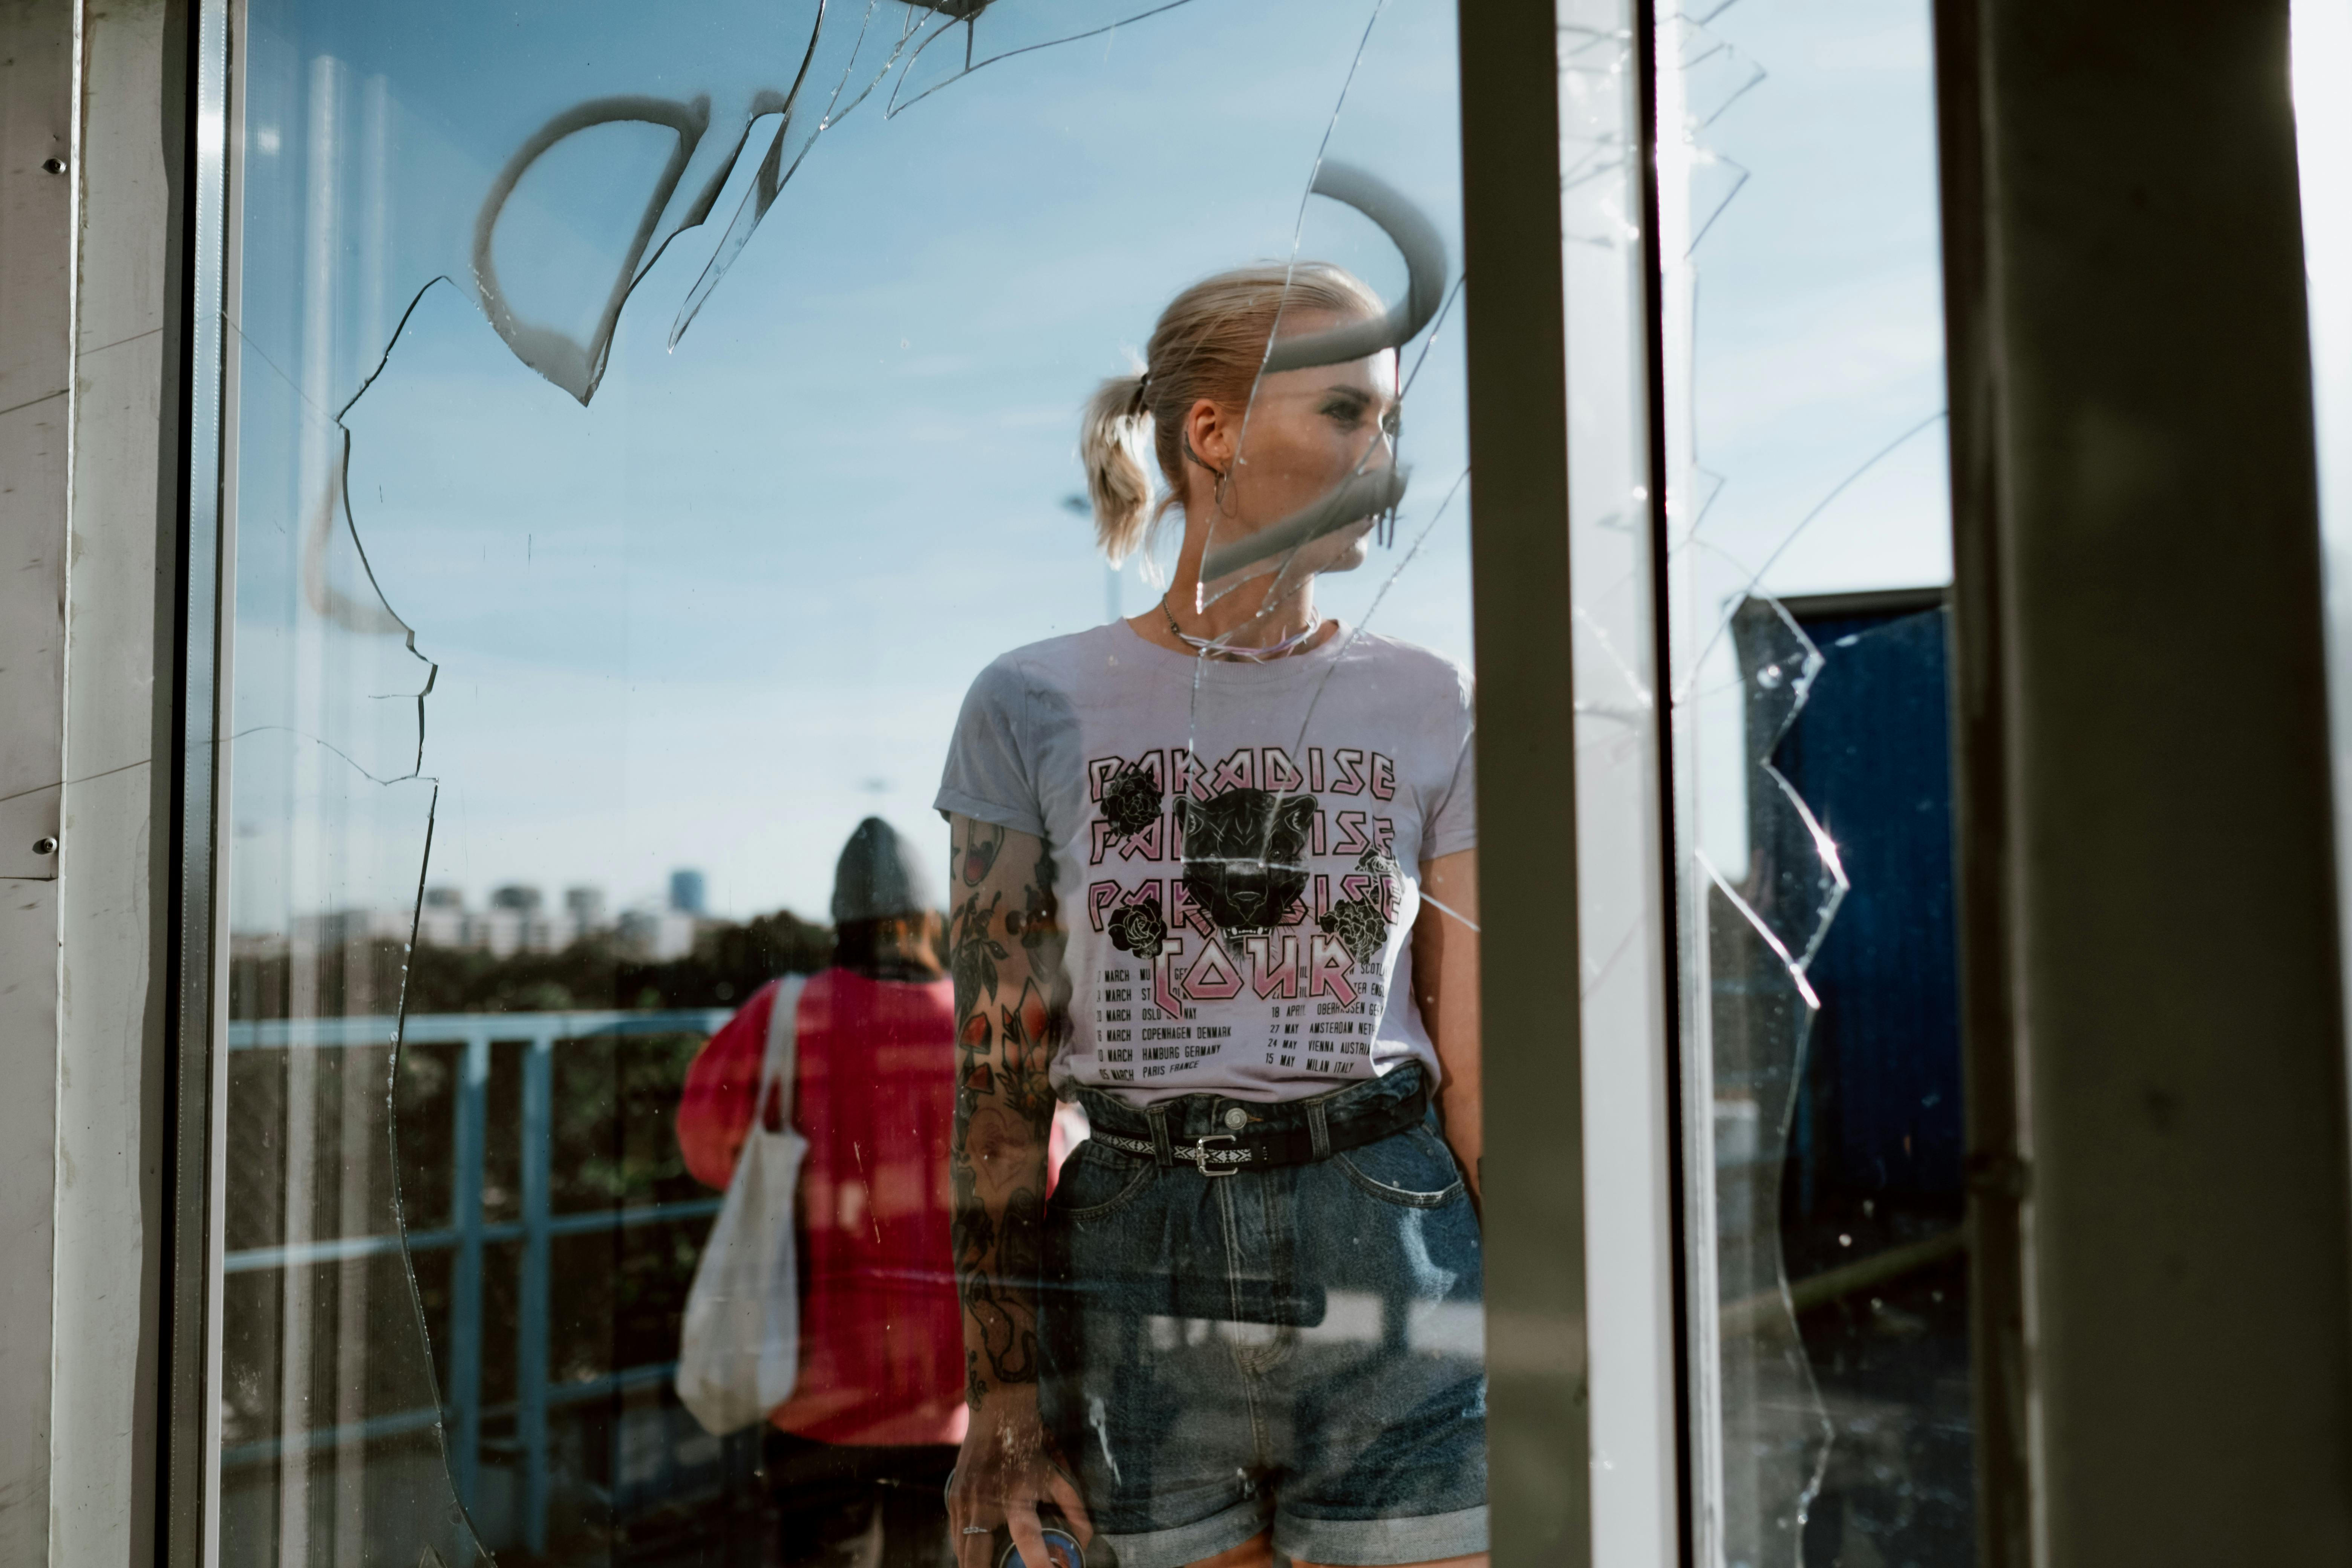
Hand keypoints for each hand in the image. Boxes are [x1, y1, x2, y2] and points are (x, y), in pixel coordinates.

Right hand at [948, 1390, 1092, 1567]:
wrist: (998, 1413)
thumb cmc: (1031, 1446)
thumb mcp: (1057, 1475)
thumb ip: (1073, 1509)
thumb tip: (1085, 1541)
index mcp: (1018, 1496)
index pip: (1028, 1538)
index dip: (1038, 1561)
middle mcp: (986, 1501)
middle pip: (976, 1558)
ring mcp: (964, 1500)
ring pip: (962, 1550)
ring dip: (974, 1565)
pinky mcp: (953, 1496)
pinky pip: (956, 1534)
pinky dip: (964, 1550)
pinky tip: (975, 1557)